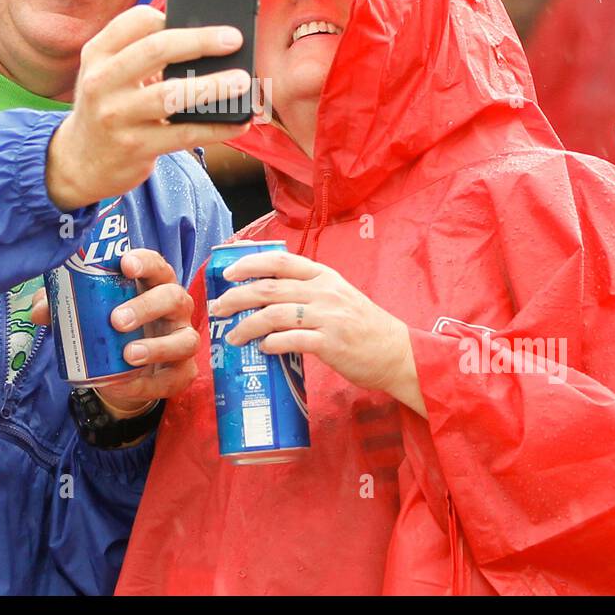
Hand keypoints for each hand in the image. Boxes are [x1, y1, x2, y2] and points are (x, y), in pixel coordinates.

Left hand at [31, 249, 199, 416]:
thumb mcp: (85, 313)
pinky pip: (173, 378)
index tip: (125, 264)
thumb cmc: (108, 327)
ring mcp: (182, 340)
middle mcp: (175, 309)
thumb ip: (61, 305)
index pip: (157, 265)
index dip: (145, 262)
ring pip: (185, 340)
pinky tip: (126, 384)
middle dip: (147, 306)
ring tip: (128, 354)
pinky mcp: (182, 372)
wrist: (124, 372)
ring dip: (157, 347)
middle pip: (174, 297)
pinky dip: (149, 383)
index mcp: (153, 285)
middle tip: (116, 320)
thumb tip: (38, 311)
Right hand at [45, 5, 251, 210]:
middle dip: (200, 41)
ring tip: (241, 81)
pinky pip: (183, 134)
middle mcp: (102, 81)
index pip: (135, 21)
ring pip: (171, 95)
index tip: (201, 17)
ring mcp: (117, 116)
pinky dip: (215, 128)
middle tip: (233, 39)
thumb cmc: (106, 107)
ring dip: (212, 86)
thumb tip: (202, 40)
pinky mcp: (135, 146)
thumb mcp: (106, 74)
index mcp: (97, 53)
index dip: (171, 16)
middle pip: (156, 50)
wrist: (79, 162)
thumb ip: (138, 53)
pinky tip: (236, 122)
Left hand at [211, 250, 416, 399]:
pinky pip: (291, 341)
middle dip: (236, 297)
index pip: (280, 261)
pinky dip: (271, 344)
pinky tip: (261, 348)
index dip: (249, 263)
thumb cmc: (363, 326)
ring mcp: (328, 317)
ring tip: (232, 336)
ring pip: (274, 315)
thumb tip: (266, 294)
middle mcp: (324, 292)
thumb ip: (308, 290)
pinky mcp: (331, 343)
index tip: (227, 273)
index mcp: (324, 276)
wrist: (397, 352)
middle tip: (216, 308)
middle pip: (269, 288)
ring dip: (246, 326)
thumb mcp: (338, 296)